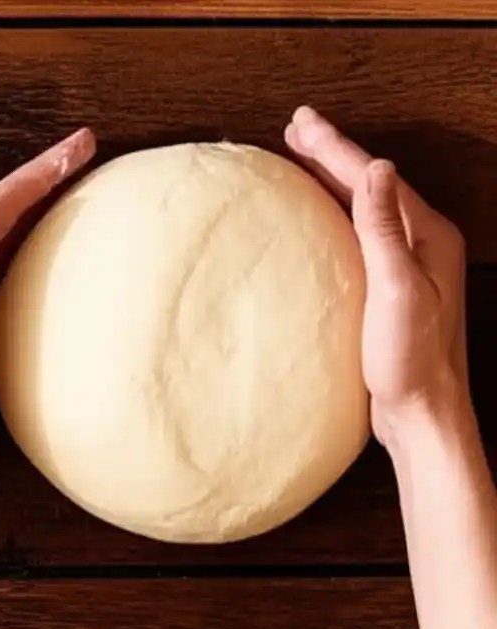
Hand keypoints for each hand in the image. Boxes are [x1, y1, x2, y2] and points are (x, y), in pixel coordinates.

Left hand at [0, 128, 95, 467]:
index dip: (40, 171)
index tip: (79, 146)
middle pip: (5, 209)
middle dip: (46, 177)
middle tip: (86, 150)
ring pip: (11, 233)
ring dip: (44, 204)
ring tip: (80, 182)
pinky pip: (15, 263)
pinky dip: (40, 243)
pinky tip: (63, 247)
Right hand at [285, 107, 467, 445]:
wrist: (423, 413)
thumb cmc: (410, 360)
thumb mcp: (397, 290)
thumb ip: (384, 229)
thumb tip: (377, 168)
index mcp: (427, 235)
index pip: (373, 178)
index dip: (335, 147)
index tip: (300, 121)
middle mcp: (422, 242)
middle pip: (370, 184)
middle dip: (332, 152)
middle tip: (295, 128)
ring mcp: (409, 264)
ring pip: (365, 204)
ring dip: (333, 177)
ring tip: (302, 157)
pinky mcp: (391, 286)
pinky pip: (359, 230)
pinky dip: (335, 210)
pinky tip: (318, 213)